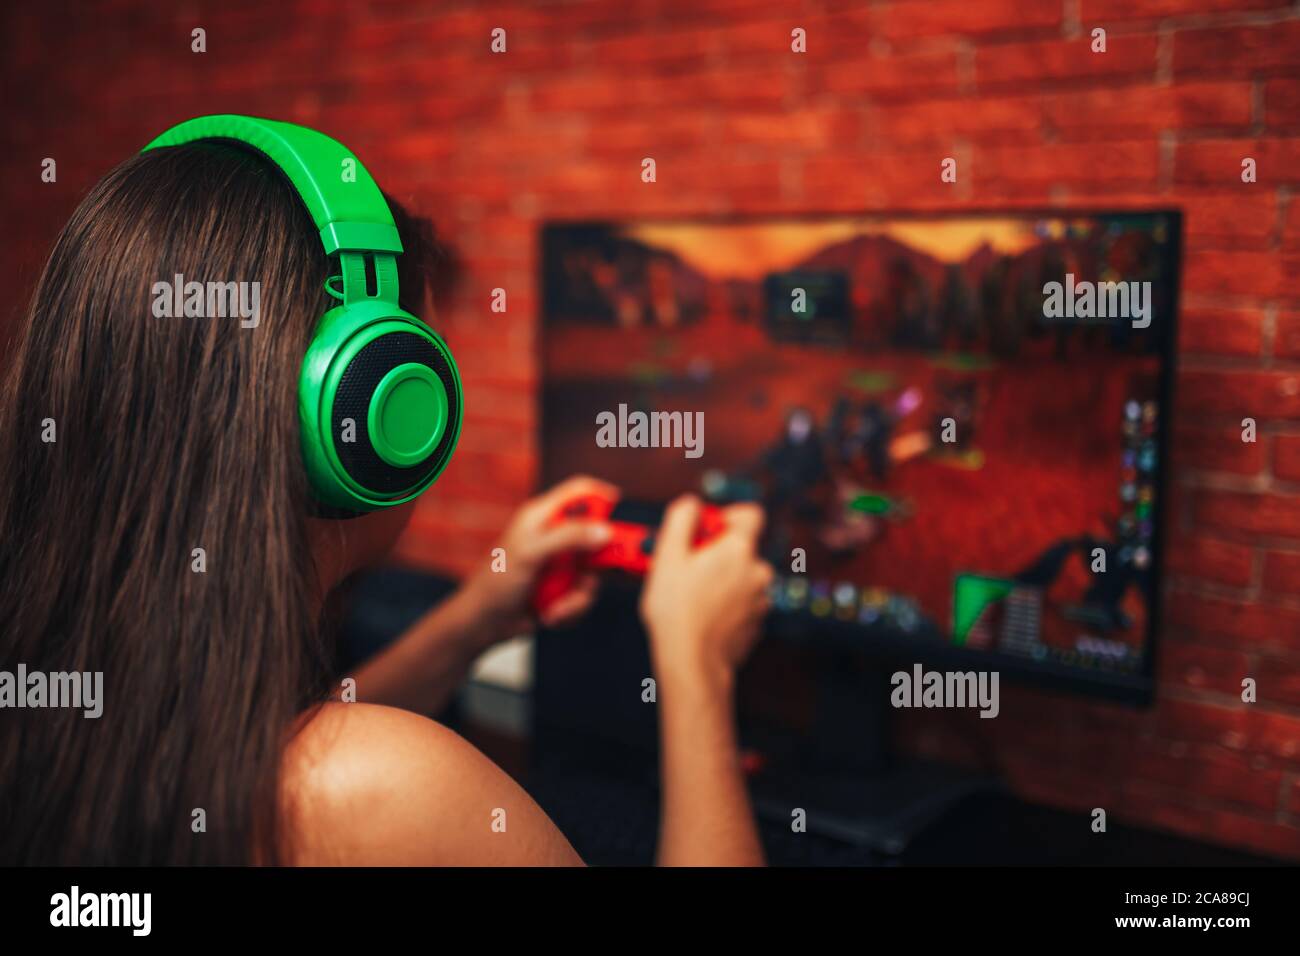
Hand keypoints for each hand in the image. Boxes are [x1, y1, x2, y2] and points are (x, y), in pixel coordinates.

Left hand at [461, 475, 617, 637]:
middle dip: (598, 563)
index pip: (580, 492)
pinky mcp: (565, 589)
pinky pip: (585, 597)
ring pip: (595, 574)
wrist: (484, 625)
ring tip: (557, 607)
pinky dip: (571, 610)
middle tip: (596, 576)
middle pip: (598, 537)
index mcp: (542, 517)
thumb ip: (568, 537)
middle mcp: (556, 537)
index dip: (604, 495)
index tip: (623, 513)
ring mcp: (562, 564)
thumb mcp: (531, 554)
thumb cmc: (495, 583)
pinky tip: (550, 614)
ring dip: (578, 597)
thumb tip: (604, 530)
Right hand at [639, 495, 772, 689]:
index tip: (706, 529)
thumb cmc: (677, 612)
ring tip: (691, 596)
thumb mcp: (668, 556)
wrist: (692, 663)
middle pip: (741, 548)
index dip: (728, 515)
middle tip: (687, 567)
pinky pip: (741, 603)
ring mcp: (760, 601)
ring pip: (741, 578)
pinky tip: (702, 616)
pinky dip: (725, 604)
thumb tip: (692, 504)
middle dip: (716, 553)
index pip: (751, 514)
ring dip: (721, 580)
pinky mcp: (756, 624)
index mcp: (740, 550)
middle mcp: (758, 572)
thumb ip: (681, 519)